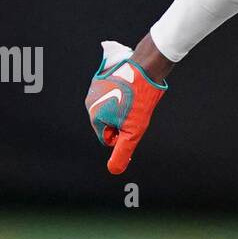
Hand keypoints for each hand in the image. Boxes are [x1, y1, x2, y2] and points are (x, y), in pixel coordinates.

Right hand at [85, 40, 167, 174]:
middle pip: (108, 123)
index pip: (107, 139)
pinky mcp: (102, 77)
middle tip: (135, 110)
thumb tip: (114, 170)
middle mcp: (90, 102)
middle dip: (122, 121)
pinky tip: (132, 89)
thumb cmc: (140, 101)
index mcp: (94, 117)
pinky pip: (112, 93)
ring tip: (134, 99)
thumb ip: (122, 152)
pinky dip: (121, 95)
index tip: (133, 123)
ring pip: (110, 108)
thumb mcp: (134, 132)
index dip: (123, 135)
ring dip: (122, 108)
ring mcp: (95, 88)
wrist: (145, 68)